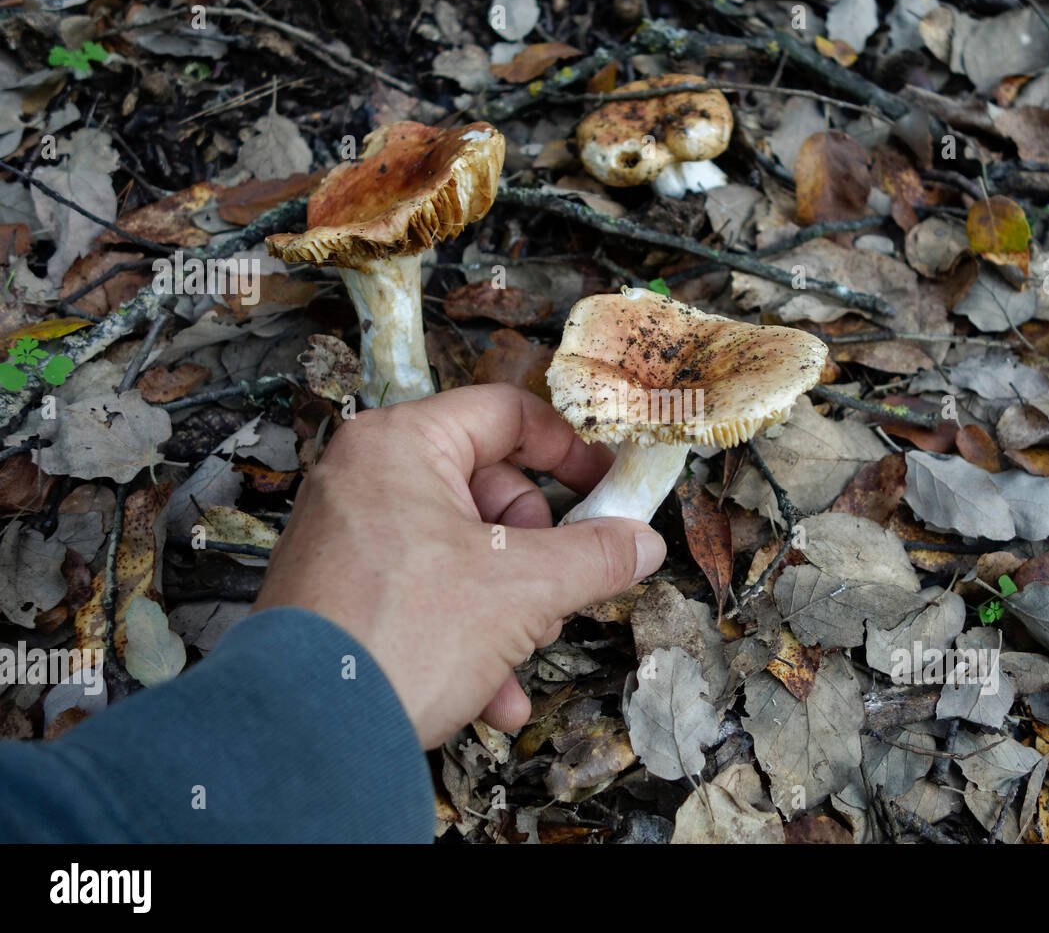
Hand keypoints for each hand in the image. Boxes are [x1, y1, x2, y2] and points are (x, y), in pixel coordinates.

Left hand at [252, 383, 665, 747]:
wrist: (303, 738)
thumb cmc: (401, 636)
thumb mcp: (524, 589)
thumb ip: (595, 556)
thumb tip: (642, 543)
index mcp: (401, 445)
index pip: (506, 414)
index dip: (570, 448)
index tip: (609, 487)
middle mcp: (365, 477)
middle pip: (489, 490)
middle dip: (538, 553)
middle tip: (559, 592)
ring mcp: (348, 537)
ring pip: (462, 551)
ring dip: (511, 607)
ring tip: (522, 652)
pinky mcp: (341, 593)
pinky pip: (423, 594)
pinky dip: (466, 637)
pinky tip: (493, 695)